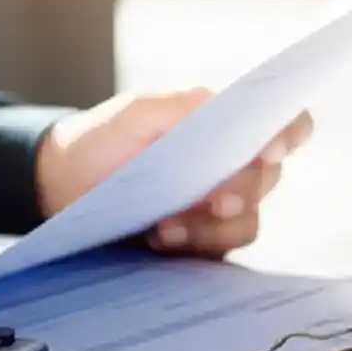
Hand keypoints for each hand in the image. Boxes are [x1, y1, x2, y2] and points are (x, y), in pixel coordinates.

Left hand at [35, 89, 312, 257]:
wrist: (62, 187)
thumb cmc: (101, 140)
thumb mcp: (134, 112)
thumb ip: (180, 104)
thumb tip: (222, 101)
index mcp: (223, 125)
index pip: (282, 123)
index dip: (289, 132)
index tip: (270, 148)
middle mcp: (230, 166)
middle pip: (268, 178)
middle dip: (243, 189)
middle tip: (215, 198)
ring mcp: (217, 206)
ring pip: (248, 220)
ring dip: (213, 225)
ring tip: (167, 225)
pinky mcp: (201, 241)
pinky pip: (220, 249)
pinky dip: (196, 244)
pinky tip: (161, 236)